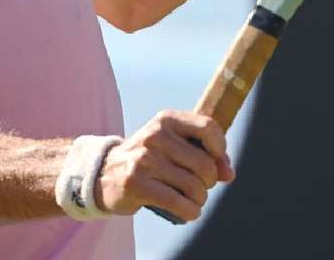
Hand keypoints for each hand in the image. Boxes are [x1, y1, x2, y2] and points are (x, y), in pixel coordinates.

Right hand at [94, 110, 234, 221]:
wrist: (104, 174)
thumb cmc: (148, 159)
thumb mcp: (172, 147)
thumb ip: (204, 155)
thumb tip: (229, 173)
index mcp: (166, 120)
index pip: (209, 127)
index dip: (220, 149)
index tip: (216, 162)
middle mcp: (155, 135)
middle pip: (204, 163)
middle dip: (209, 182)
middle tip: (200, 187)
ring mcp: (144, 159)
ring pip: (193, 186)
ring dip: (199, 199)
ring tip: (194, 201)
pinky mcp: (136, 184)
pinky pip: (177, 203)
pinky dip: (189, 212)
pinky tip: (189, 212)